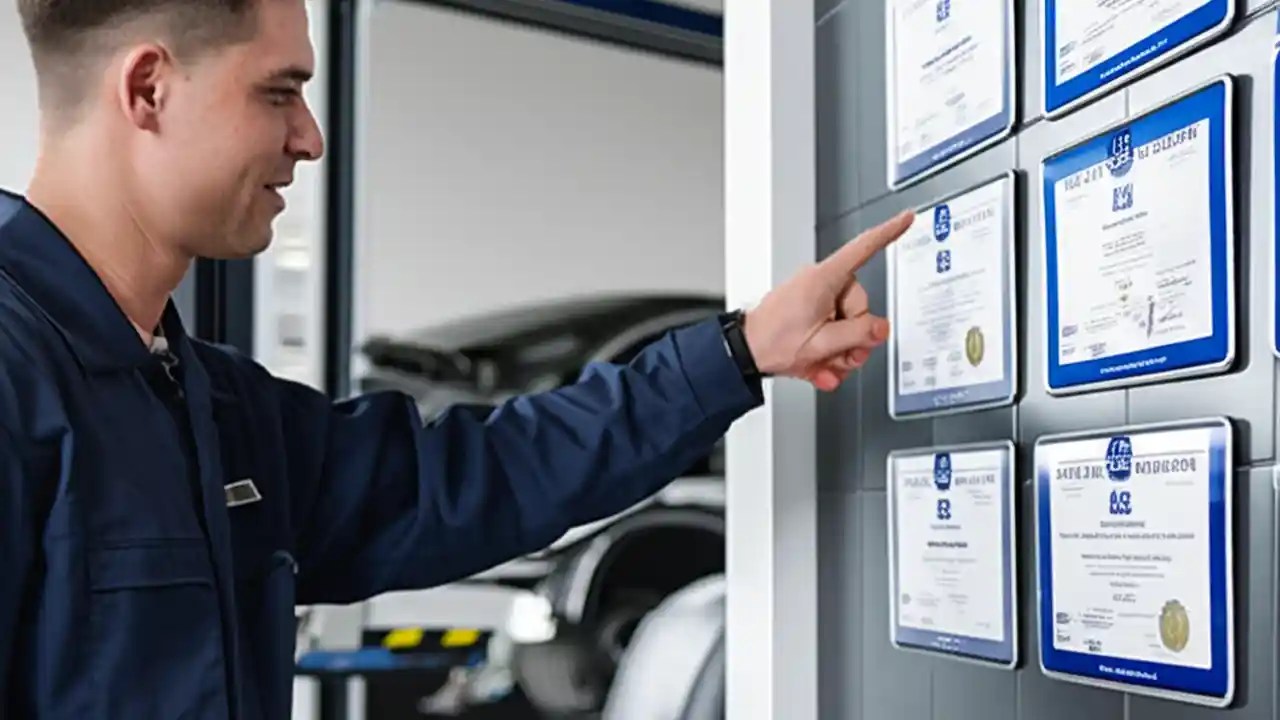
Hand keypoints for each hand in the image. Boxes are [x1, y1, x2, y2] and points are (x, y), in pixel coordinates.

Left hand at [742, 210, 913, 391]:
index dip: (887, 233)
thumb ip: (857, 334)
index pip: (862, 249)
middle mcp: (820, 284)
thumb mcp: (822, 343)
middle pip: (859, 307)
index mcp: (824, 279)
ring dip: (840, 351)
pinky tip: (818, 368)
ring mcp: (814, 299)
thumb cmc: (771, 341)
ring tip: (823, 363)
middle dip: (853, 338)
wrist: (744, 353)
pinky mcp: (809, 314)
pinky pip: (832, 332)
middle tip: (838, 355)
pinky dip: (829, 355)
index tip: (906, 219)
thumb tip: (879, 328)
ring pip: (847, 325)